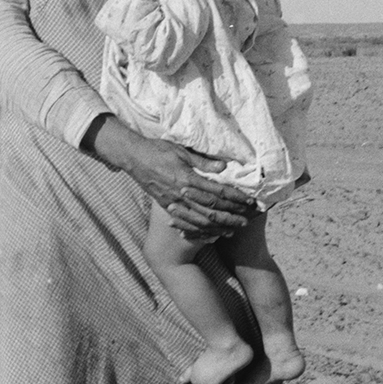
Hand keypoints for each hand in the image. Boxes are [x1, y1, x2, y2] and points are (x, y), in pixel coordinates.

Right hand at [86, 117, 252, 237]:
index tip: (249, 201)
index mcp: (187, 178)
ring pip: (199, 220)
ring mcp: (172, 202)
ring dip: (217, 227)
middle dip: (230, 216)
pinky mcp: (165, 206)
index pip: (217, 191)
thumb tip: (224, 166)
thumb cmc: (157, 150)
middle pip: (211, 210)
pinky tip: (208, 233)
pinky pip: (185, 222)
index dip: (235, 198)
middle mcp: (181, 193)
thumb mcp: (181, 150)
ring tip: (232, 230)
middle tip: (246, 221)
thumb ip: (202, 161)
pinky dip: (198, 230)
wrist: (132, 157)